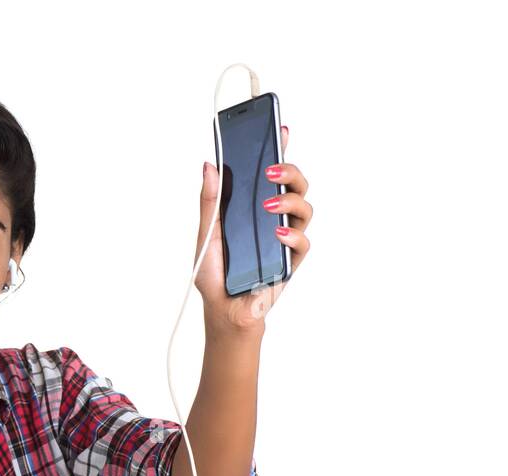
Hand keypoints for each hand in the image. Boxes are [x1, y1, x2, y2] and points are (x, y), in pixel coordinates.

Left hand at [194, 124, 311, 335]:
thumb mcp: (206, 234)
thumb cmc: (214, 274)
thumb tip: (209, 165)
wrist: (222, 310)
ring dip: (290, 201)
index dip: (279, 150)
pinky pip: (302, 242)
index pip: (270, 174)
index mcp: (253, 208)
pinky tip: (277, 234)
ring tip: (269, 204)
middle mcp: (273, 219)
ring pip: (305, 208)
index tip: (279, 129)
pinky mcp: (292, 261)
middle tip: (271, 170)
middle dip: (289, 171)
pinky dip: (291, 236)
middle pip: (295, 185)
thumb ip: (210, 201)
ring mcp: (285, 238)